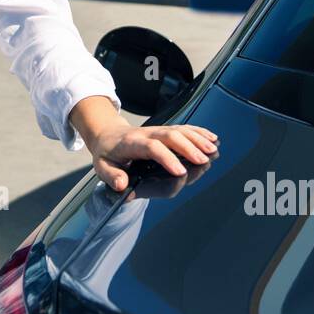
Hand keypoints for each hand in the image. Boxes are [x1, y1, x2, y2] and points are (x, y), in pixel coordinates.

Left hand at [88, 121, 217, 192]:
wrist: (107, 133)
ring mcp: (157, 130)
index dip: (166, 158)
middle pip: (170, 136)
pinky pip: (184, 128)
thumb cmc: (107, 153)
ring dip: (197, 139)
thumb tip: (122, 185)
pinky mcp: (165, 130)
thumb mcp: (101, 166)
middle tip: (203, 161)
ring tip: (212, 150)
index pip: (151, 147)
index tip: (179, 171)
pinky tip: (212, 138)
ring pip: (180, 130)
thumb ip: (111, 176)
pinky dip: (199, 132)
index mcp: (131, 143)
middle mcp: (147, 134)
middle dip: (188, 148)